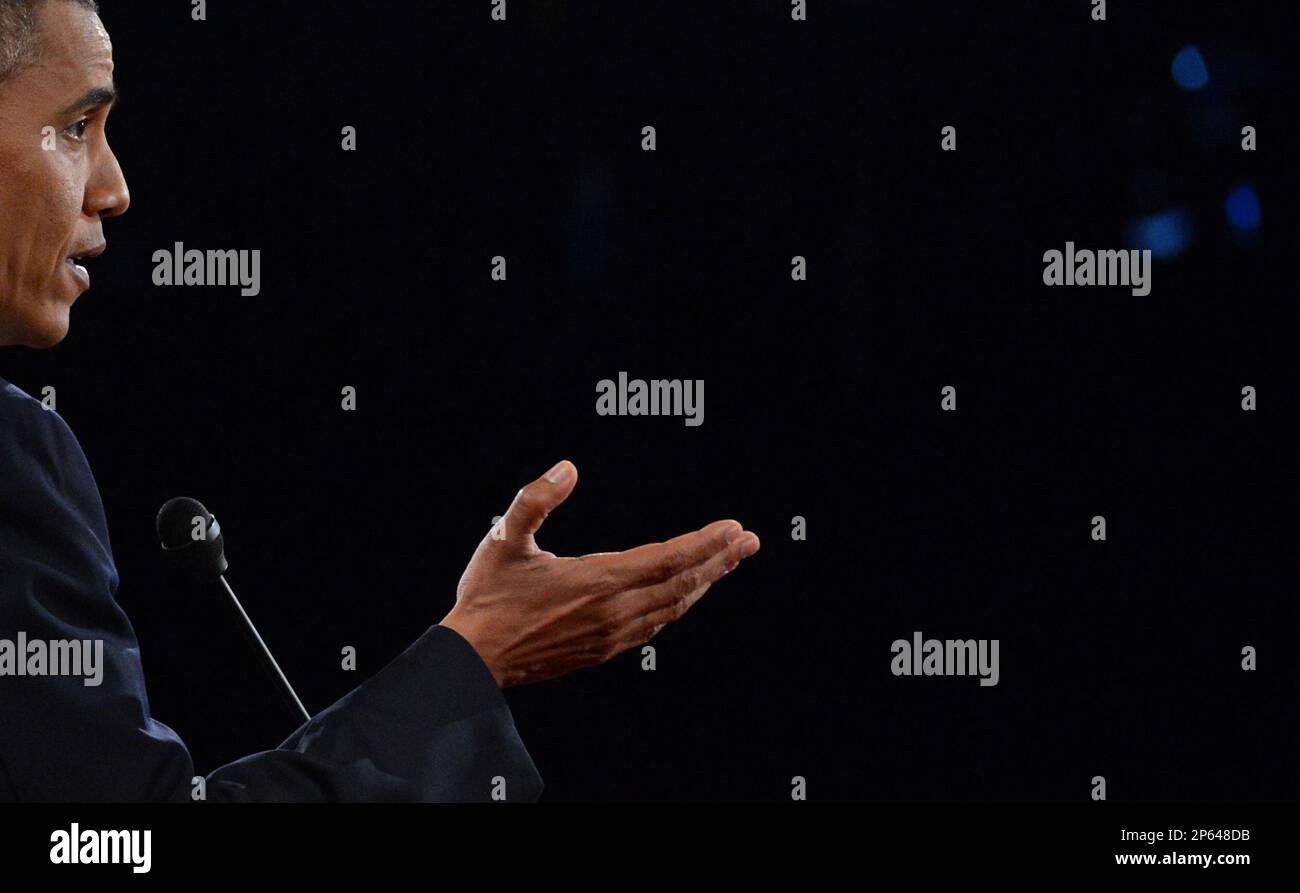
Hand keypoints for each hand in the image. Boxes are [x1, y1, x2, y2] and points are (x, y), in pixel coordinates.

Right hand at [440, 460, 759, 687]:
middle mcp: (614, 611)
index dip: (706, 543)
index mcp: (597, 580)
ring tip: (726, 562)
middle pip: (683, 583)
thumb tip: (568, 468)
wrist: (473, 660)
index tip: (735, 528)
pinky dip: (678, 604)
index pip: (668, 559)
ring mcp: (612, 635)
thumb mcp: (503, 540)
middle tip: (750, 541)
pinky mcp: (604, 650)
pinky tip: (683, 595)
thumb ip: (535, 500)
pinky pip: (655, 625)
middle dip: (720, 560)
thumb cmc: (487, 598)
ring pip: (673, 606)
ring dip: (704, 582)